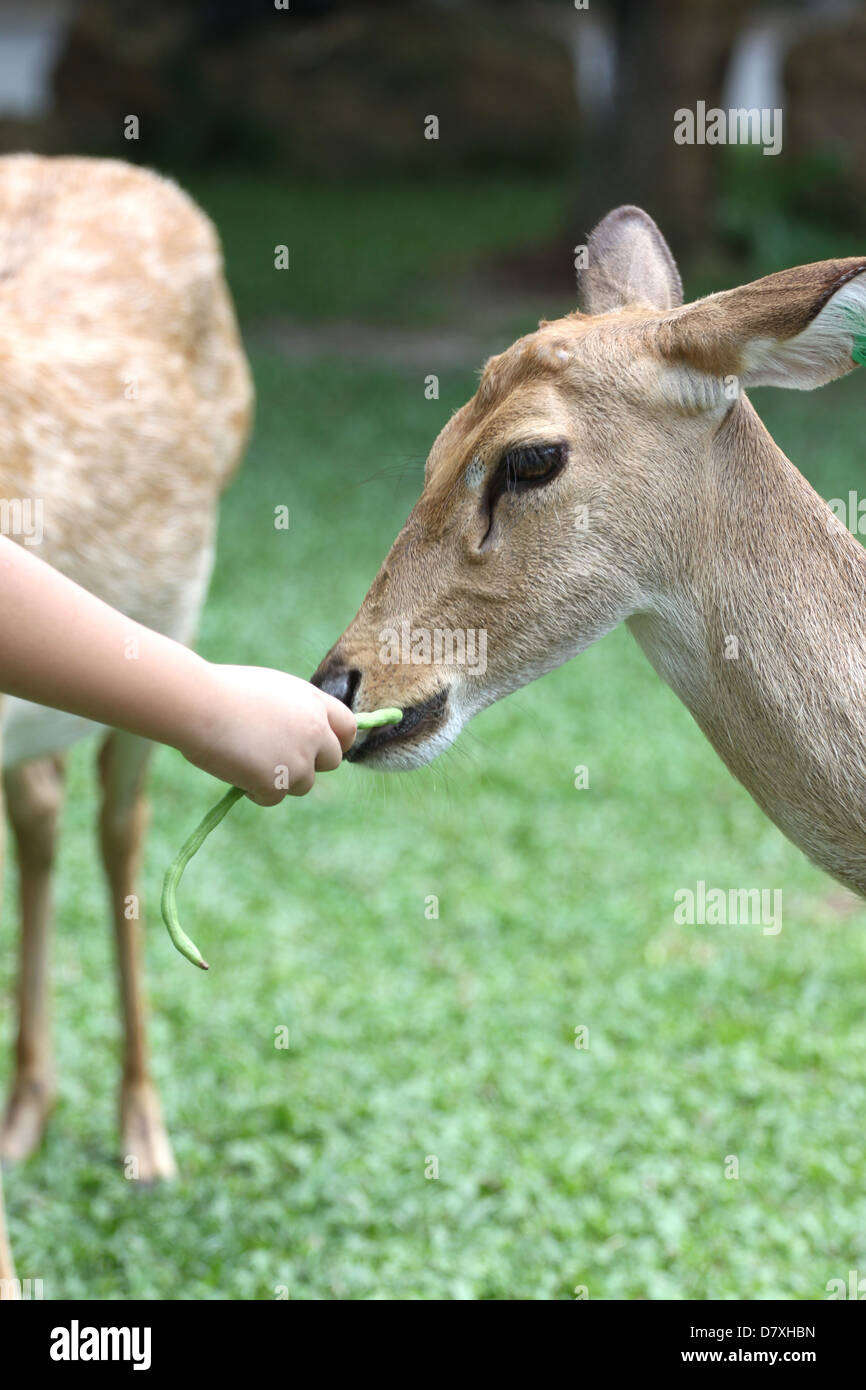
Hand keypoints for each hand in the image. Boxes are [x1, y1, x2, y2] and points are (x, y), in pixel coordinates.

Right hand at [178, 664, 356, 803]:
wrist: (198, 704)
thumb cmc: (221, 691)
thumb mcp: (269, 691)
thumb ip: (291, 712)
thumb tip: (296, 735)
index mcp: (312, 701)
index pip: (347, 726)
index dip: (338, 741)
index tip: (323, 750)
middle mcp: (314, 730)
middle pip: (332, 761)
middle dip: (309, 765)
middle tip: (279, 762)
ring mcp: (298, 759)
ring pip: (303, 784)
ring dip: (280, 779)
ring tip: (247, 760)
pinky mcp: (277, 782)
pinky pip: (272, 798)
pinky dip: (255, 791)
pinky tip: (235, 771)